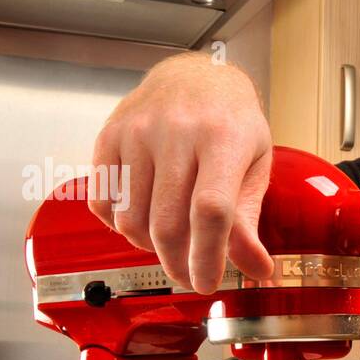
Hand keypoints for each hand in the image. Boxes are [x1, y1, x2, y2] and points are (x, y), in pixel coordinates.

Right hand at [88, 53, 275, 293]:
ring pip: (131, 220)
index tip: (207, 283)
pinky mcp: (108, 138)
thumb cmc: (230, 123)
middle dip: (178, 263)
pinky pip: (102, 203)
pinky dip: (120, 226)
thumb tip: (256, 270)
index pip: (210, 210)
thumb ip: (249, 220)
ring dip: (149, 247)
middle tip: (190, 275)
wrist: (194, 77)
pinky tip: (144, 218)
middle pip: (168, 223)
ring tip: (171, 242)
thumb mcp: (254, 166)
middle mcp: (176, 132)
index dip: (206, 256)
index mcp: (223, 138)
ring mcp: (137, 133)